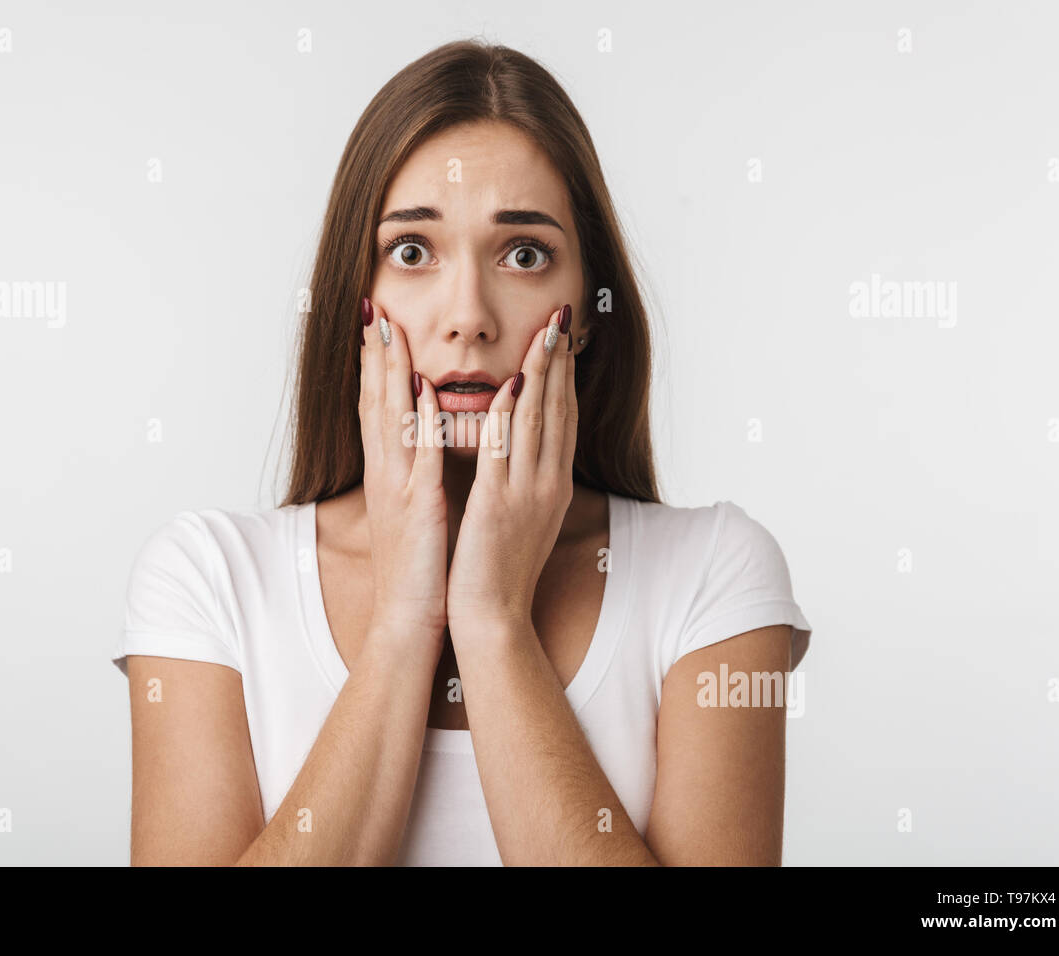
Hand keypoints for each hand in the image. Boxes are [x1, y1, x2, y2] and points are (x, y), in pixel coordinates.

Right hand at [357, 298, 447, 659]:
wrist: (409, 619)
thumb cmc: (417, 568)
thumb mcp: (411, 511)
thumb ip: (412, 473)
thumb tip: (420, 440)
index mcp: (388, 473)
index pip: (377, 407)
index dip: (374, 365)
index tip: (375, 324)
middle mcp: (387, 473)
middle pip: (376, 402)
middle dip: (374, 355)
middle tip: (372, 309)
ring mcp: (400, 489)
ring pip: (392, 420)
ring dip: (390, 373)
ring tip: (389, 331)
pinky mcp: (420, 508)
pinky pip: (420, 458)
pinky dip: (422, 423)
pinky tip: (423, 392)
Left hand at [446, 305, 576, 637]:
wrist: (493, 615)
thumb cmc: (501, 567)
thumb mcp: (523, 516)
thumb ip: (526, 479)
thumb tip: (528, 449)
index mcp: (552, 486)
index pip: (563, 419)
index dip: (565, 376)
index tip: (563, 340)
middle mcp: (547, 484)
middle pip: (558, 412)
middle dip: (559, 363)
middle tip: (560, 319)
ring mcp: (526, 494)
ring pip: (537, 423)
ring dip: (540, 375)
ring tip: (543, 335)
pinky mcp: (498, 505)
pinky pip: (505, 452)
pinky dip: (509, 416)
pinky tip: (511, 385)